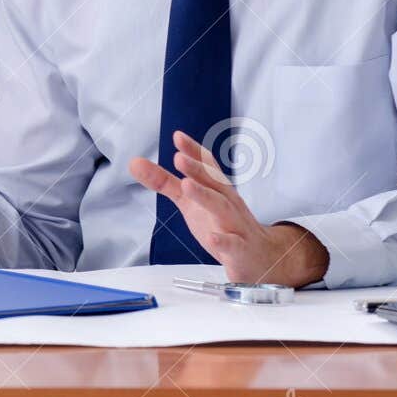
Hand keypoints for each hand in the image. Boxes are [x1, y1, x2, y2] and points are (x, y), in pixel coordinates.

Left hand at [128, 131, 328, 287]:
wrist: (261, 259)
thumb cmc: (224, 225)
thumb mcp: (190, 202)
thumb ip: (164, 182)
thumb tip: (135, 162)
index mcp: (217, 190)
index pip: (208, 167)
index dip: (194, 152)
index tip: (178, 137)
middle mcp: (229, 204)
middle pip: (214, 184)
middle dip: (197, 170)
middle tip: (178, 157)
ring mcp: (236, 227)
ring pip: (222, 209)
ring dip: (205, 196)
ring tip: (187, 185)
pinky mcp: (239, 251)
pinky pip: (233, 245)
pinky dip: (223, 241)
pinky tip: (212, 238)